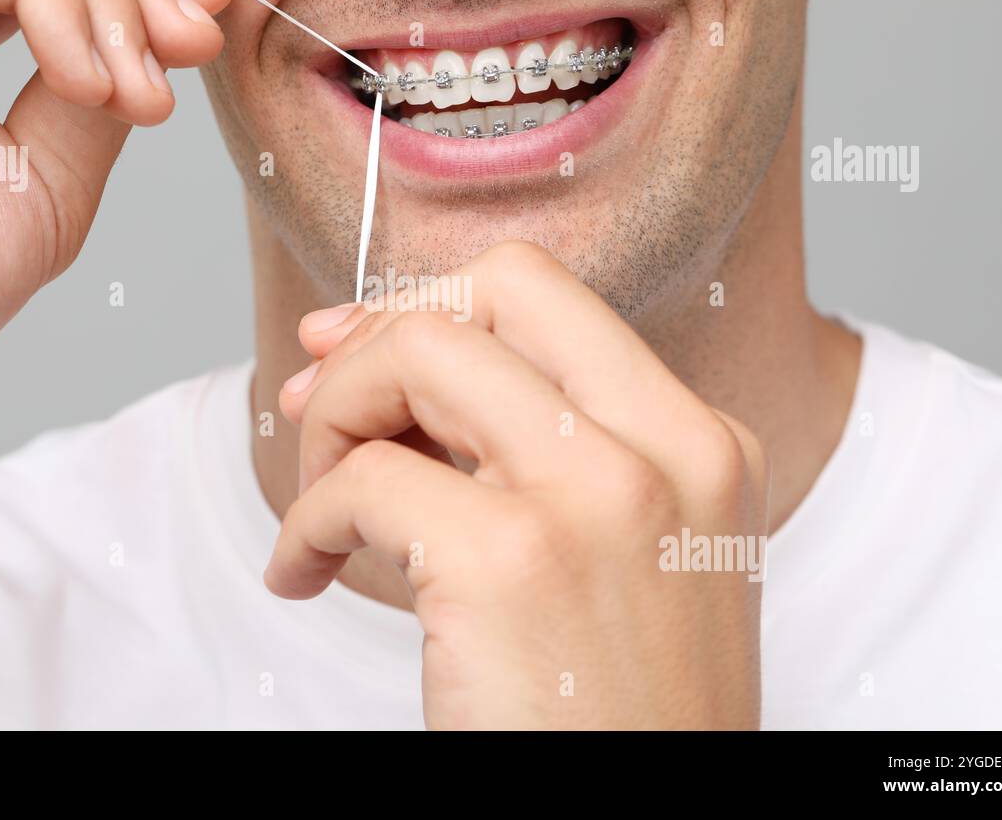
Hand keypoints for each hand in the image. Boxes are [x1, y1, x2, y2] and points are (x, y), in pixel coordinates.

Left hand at [273, 241, 768, 729]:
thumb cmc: (609, 708)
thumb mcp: (608, 553)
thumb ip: (503, 444)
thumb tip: (347, 345)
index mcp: (699, 441)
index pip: (540, 292)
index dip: (429, 301)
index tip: (354, 351)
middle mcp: (665, 449)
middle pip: (480, 294)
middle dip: (372, 340)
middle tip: (320, 414)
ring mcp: (595, 497)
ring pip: (415, 351)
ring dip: (332, 420)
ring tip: (319, 508)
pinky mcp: (513, 562)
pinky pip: (361, 482)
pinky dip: (302, 521)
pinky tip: (303, 575)